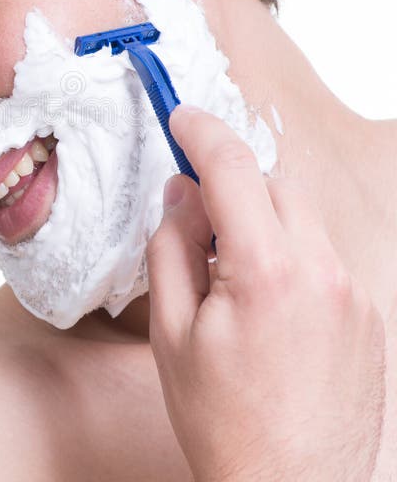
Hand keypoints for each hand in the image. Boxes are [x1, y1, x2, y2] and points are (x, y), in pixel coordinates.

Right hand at [147, 106, 385, 481]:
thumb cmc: (223, 420)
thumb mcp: (170, 332)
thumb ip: (172, 246)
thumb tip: (182, 192)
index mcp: (267, 272)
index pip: (234, 168)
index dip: (201, 131)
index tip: (180, 115)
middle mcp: (322, 272)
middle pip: (274, 183)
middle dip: (231, 184)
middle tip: (196, 220)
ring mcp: (352, 293)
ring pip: (300, 214)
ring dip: (261, 218)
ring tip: (230, 272)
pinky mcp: (365, 312)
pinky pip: (320, 252)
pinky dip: (287, 251)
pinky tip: (264, 300)